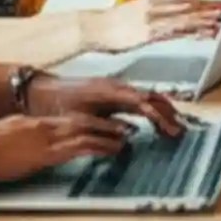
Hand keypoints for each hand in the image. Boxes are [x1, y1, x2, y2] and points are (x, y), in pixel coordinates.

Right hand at [0, 113, 129, 185]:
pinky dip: (100, 146)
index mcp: (32, 123)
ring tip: (126, 138)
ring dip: (109, 134)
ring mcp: (45, 138)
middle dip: (106, 123)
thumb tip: (27, 149)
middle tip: (125, 126)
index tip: (103, 123)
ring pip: (86, 130)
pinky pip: (80, 147)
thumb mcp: (4, 140)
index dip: (89, 121)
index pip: (67, 118)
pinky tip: (112, 150)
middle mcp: (42, 126)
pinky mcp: (45, 153)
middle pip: (82, 120)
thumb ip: (19, 140)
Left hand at [25, 74, 184, 136]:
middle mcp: (118, 87)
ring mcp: (116, 89)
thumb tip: (130, 133)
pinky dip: (151, 110)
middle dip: (168, 113)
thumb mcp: (77, 119)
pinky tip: (155, 122)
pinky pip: (138, 100)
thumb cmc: (56, 105)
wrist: (39, 90)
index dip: (160, 116)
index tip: (171, 131)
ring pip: (147, 97)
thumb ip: (104, 126)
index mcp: (111, 91)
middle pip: (152, 97)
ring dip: (163, 111)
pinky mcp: (112, 94)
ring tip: (174, 128)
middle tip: (181, 131)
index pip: (144, 102)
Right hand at [83, 0, 220, 51]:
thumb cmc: (114, 22)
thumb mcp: (137, 8)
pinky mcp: (149, 34)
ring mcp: (153, 20)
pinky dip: (193, 32)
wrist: (92, 28)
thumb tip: (175, 8)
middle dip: (209, 6)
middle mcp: (155, 6)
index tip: (220, 1)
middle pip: (188, 6)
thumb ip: (156, 7)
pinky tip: (206, 33)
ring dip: (205, 19)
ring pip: (185, 18)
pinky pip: (176, 32)